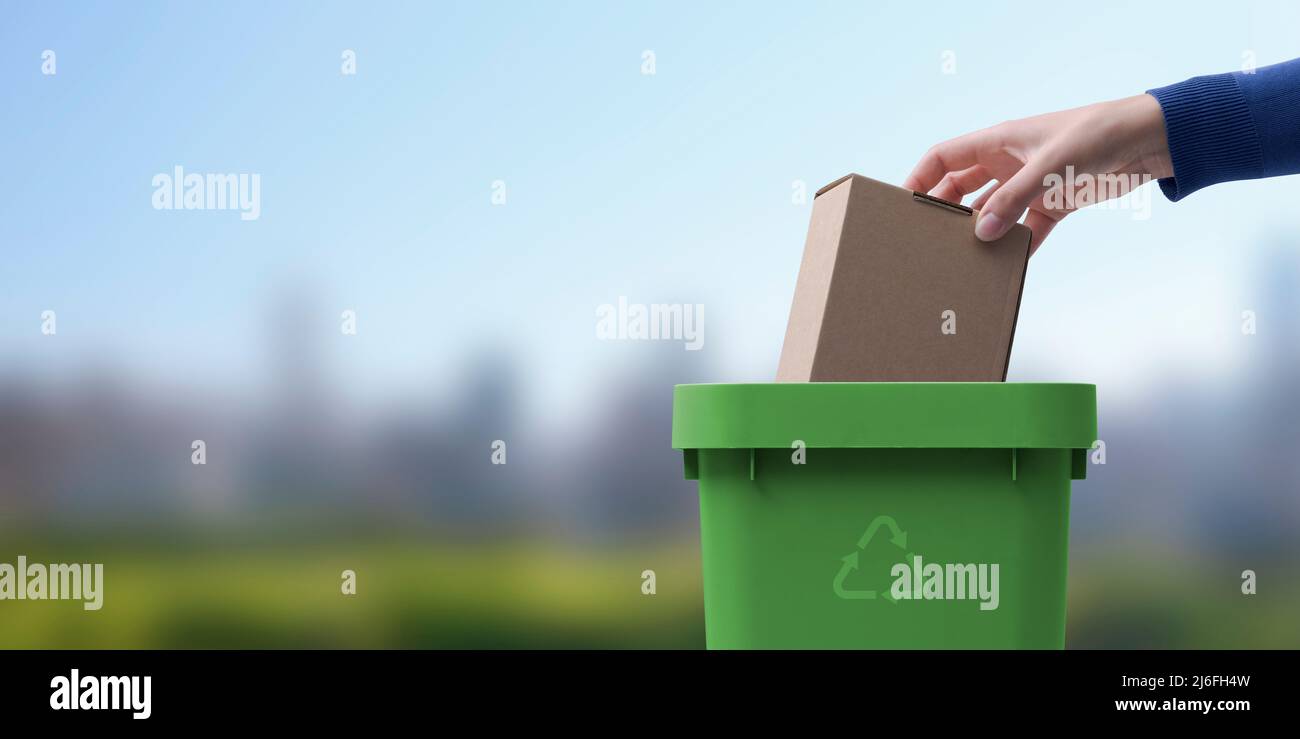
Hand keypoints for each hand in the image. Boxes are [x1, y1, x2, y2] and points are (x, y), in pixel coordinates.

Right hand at [903, 94, 1171, 253]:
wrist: (1149, 139)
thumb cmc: (1096, 135)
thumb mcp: (1049, 167)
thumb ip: (1013, 200)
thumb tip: (981, 234)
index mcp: (998, 141)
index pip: (943, 157)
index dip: (919, 179)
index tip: (902, 206)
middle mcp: (1008, 162)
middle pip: (961, 188)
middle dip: (944, 211)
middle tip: (927, 239)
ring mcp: (1031, 184)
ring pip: (992, 211)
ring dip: (981, 232)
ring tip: (962, 257)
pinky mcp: (1056, 202)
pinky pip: (1027, 229)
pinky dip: (1018, 246)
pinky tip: (1008, 267)